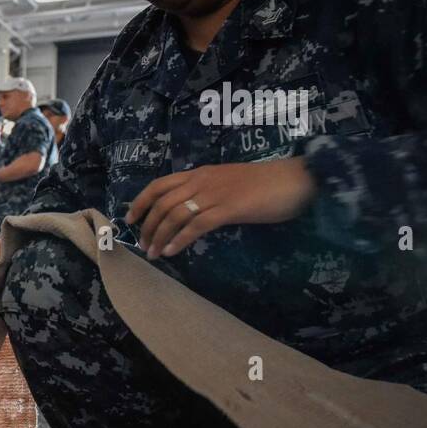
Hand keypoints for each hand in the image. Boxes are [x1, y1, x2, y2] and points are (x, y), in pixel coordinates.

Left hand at [126, 158, 316, 258]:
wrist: (296, 179)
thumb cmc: (267, 184)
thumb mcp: (229, 184)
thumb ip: (209, 193)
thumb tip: (192, 212)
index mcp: (201, 173)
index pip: (159, 184)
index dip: (140, 202)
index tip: (129, 218)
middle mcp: (202, 181)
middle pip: (162, 202)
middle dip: (147, 225)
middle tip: (142, 245)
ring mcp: (215, 194)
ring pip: (175, 215)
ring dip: (159, 236)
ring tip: (153, 254)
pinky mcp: (229, 209)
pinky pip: (196, 225)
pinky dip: (181, 240)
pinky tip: (172, 251)